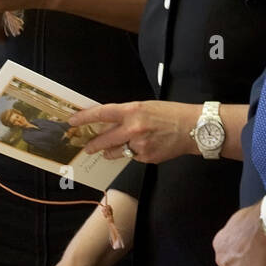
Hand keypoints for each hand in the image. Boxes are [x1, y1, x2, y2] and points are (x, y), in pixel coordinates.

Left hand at [70, 100, 198, 162]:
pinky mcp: (146, 158)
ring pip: (116, 152)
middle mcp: (133, 128)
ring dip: (110, 152)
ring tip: (108, 151)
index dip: (84, 118)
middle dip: (93, 144)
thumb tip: (108, 123)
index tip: (73, 121)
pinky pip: (132, 157)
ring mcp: (139, 145)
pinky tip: (141, 148)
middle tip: (87, 146)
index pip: (101, 114)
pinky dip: (132, 154)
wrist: (193, 128)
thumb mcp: (145, 107)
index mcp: (132, 111)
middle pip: (104, 139)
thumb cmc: (170, 114)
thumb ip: (126, 115)